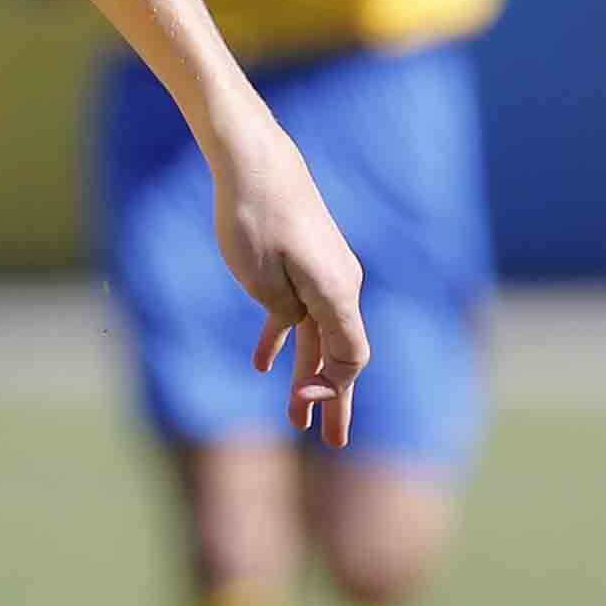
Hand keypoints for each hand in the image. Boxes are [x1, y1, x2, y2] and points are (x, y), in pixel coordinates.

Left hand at [207, 114, 370, 447]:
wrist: (255, 162)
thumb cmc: (257, 217)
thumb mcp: (262, 277)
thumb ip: (285, 313)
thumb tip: (294, 328)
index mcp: (338, 293)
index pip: (350, 358)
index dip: (331, 389)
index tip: (298, 405)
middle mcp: (340, 286)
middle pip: (341, 356)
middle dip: (334, 401)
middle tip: (336, 443)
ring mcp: (323, 275)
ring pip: (319, 338)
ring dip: (307, 377)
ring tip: (296, 418)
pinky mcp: (302, 264)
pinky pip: (298, 312)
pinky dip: (283, 339)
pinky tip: (263, 365)